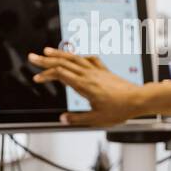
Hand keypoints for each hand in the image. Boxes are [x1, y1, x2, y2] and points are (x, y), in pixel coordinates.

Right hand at [27, 47, 144, 125]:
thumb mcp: (96, 119)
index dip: (46, 74)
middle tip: (32, 57)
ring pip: (75, 58)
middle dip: (46, 60)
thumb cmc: (120, 109)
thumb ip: (77, 119)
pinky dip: (79, 56)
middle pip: (64, 63)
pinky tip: (75, 55)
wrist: (138, 99)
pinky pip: (89, 59)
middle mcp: (89, 75)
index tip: (37, 78)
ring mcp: (97, 71)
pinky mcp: (104, 71)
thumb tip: (62, 119)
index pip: (60, 74)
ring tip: (48, 51)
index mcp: (84, 85)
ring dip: (59, 53)